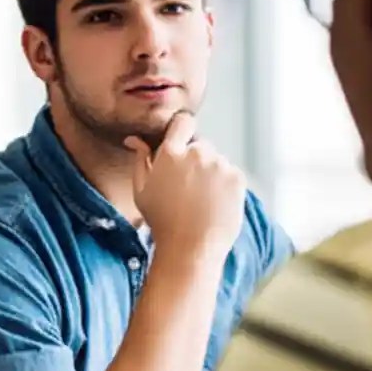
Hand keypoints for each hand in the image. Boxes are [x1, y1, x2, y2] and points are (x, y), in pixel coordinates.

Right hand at [125, 112, 245, 262]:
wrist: (192, 248)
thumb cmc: (162, 222)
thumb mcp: (141, 191)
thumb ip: (140, 160)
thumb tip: (134, 139)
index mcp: (170, 154)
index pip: (182, 122)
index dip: (183, 129)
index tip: (183, 140)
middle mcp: (196, 153)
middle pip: (200, 146)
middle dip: (196, 160)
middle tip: (189, 187)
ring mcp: (219, 165)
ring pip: (216, 161)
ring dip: (211, 173)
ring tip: (202, 200)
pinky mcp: (237, 177)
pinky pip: (231, 174)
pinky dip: (225, 185)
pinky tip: (214, 204)